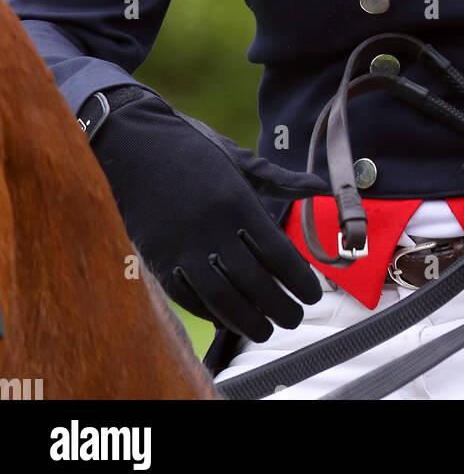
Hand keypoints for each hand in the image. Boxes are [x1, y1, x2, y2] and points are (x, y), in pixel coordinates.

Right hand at [90, 84, 328, 341]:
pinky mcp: (158, 260)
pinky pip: (189, 297)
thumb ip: (281, 179)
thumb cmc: (192, 148)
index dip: (299, 280)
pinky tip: (227, 318)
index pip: (278, 254)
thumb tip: (322, 188)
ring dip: (248, 321)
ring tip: (266, 330)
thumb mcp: (238, 159)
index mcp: (237, 202)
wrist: (131, 143)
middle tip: (295, 319)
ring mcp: (182, 248)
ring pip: (222, 299)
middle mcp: (212, 230)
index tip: (313, 295)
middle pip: (255, 283)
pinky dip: (211, 312)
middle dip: (280, 308)